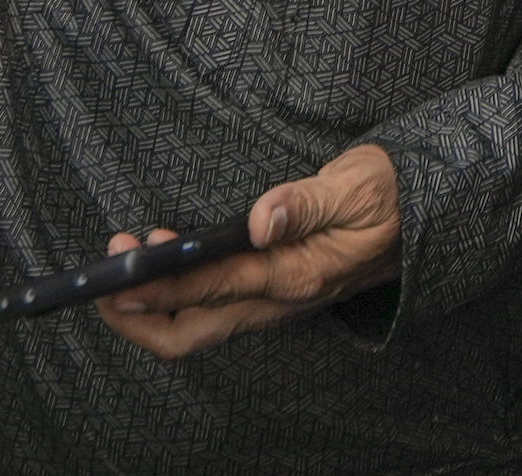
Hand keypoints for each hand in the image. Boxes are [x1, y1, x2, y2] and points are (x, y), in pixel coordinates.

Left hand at [92, 144, 403, 359]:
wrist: (420, 216)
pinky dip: (172, 298)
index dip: (161, 284)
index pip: (214, 286)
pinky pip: (209, 311)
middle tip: (101, 281)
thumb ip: (306, 202)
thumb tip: (260, 218)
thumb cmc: (388, 196)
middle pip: (190, 334)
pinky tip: (158, 261)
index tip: (120, 273)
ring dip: (149, 307)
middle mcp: (279, 300)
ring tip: (120, 265)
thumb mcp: (356, 185)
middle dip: (138, 317)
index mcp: (297, 275)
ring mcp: (271, 303)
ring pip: (194, 329)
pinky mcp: (268, 294)